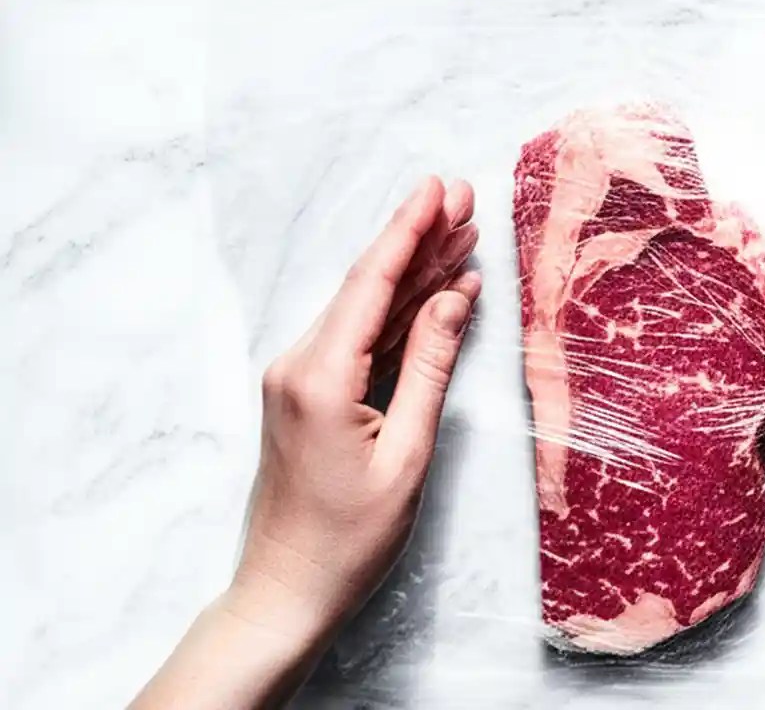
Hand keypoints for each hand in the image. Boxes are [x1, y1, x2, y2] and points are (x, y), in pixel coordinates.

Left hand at [234, 176, 480, 639]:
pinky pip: (357, 339)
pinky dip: (397, 315)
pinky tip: (434, 293)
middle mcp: (298, 366)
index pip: (372, 283)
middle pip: (368, 286)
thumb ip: (429, 367)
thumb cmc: (349, 538)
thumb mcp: (407, 454)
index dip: (409, 230)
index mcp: (319, 377)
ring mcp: (297, 379)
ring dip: (413, 274)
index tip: (438, 186)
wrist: (286, 590)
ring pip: (364, 309)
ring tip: (461, 235)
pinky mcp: (306, 395)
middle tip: (465, 200)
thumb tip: (455, 298)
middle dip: (419, 240)